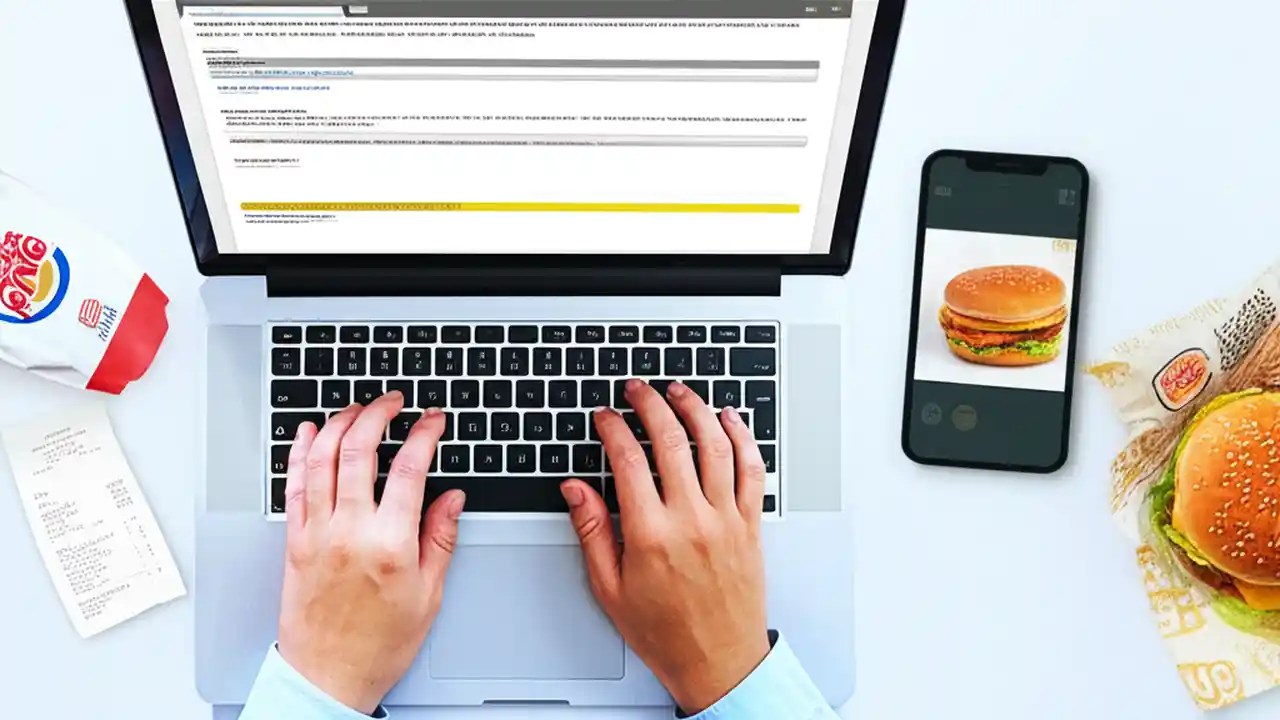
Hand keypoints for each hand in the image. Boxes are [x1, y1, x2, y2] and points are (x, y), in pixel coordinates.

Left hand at [277, 393, 464, 713]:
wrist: (327, 676)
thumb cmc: (378, 644)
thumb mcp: (428, 594)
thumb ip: (440, 539)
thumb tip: (451, 499)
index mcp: (389, 543)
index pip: (410, 468)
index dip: (425, 433)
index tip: (433, 419)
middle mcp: (349, 531)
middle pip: (361, 449)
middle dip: (379, 413)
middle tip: (393, 402)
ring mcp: (317, 532)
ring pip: (322, 458)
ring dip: (340, 423)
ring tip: (357, 408)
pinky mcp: (294, 541)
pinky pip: (293, 485)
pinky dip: (300, 452)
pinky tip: (310, 434)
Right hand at [561, 380, 769, 714]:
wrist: (718, 661)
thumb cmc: (664, 631)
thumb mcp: (610, 587)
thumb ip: (592, 531)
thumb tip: (575, 489)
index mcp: (651, 535)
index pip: (628, 461)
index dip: (612, 429)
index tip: (604, 416)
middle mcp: (691, 520)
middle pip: (671, 441)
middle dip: (650, 405)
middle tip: (637, 389)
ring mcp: (725, 519)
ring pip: (714, 446)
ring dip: (695, 410)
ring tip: (678, 392)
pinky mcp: (750, 525)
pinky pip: (751, 470)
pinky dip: (742, 437)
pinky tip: (728, 419)